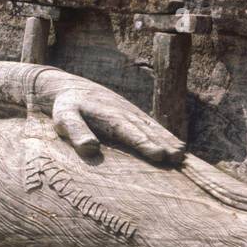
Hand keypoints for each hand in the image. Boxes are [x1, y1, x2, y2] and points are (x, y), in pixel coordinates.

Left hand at [50, 82, 184, 166]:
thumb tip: (90, 148)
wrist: (71, 88)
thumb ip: (76, 131)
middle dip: (163, 143)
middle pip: (146, 130)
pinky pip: (151, 125)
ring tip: (182, 155)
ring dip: (168, 140)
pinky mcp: (132, 115)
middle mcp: (124, 113)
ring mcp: (130, 113)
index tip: (159, 155)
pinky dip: (164, 135)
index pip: (129, 132)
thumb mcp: (64, 118)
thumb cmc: (66, 108)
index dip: (145, 144)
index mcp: (109, 116)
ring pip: (152, 127)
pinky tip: (176, 146)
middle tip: (178, 158)